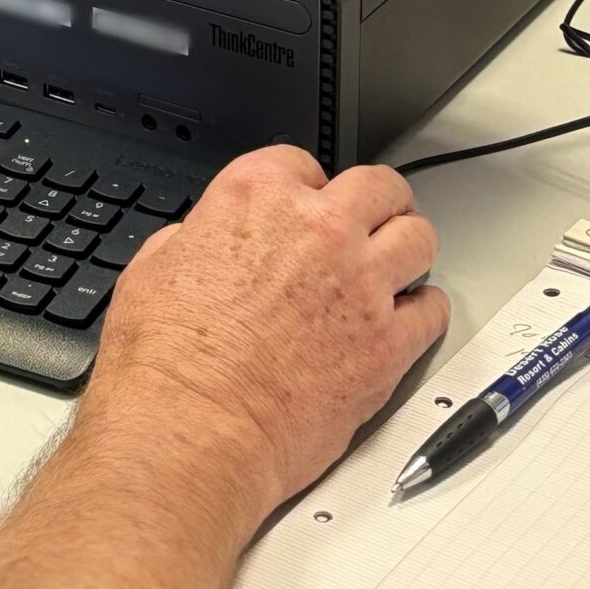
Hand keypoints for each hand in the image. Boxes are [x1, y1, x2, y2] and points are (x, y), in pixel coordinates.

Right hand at [79, 145, 449, 526]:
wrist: (196, 425)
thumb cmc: (169, 357)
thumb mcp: (158, 263)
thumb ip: (200, 237)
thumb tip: (210, 244)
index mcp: (256, 195)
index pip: (304, 163)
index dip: (307, 187)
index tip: (311, 205)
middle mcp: (317, 227)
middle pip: (378, 187)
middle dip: (379, 201)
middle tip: (377, 218)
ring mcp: (360, 284)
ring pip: (418, 238)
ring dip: (410, 248)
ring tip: (403, 263)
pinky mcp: (388, 344)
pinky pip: (432, 312)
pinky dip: (425, 313)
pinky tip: (412, 319)